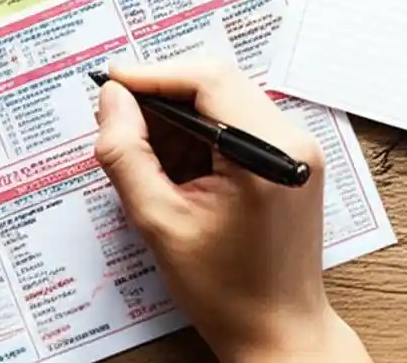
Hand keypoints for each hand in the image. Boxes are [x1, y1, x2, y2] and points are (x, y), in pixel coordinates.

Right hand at [93, 59, 370, 362]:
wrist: (278, 332)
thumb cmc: (225, 290)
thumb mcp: (158, 221)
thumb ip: (127, 153)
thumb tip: (112, 99)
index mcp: (269, 152)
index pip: (207, 79)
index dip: (152, 74)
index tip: (110, 82)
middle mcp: (292, 140)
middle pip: (215, 82)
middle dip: (161, 96)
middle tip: (117, 120)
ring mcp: (296, 148)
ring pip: (222, 101)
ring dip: (177, 119)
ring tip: (145, 158)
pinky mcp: (289, 159)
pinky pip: (235, 124)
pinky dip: (197, 136)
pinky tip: (173, 169)